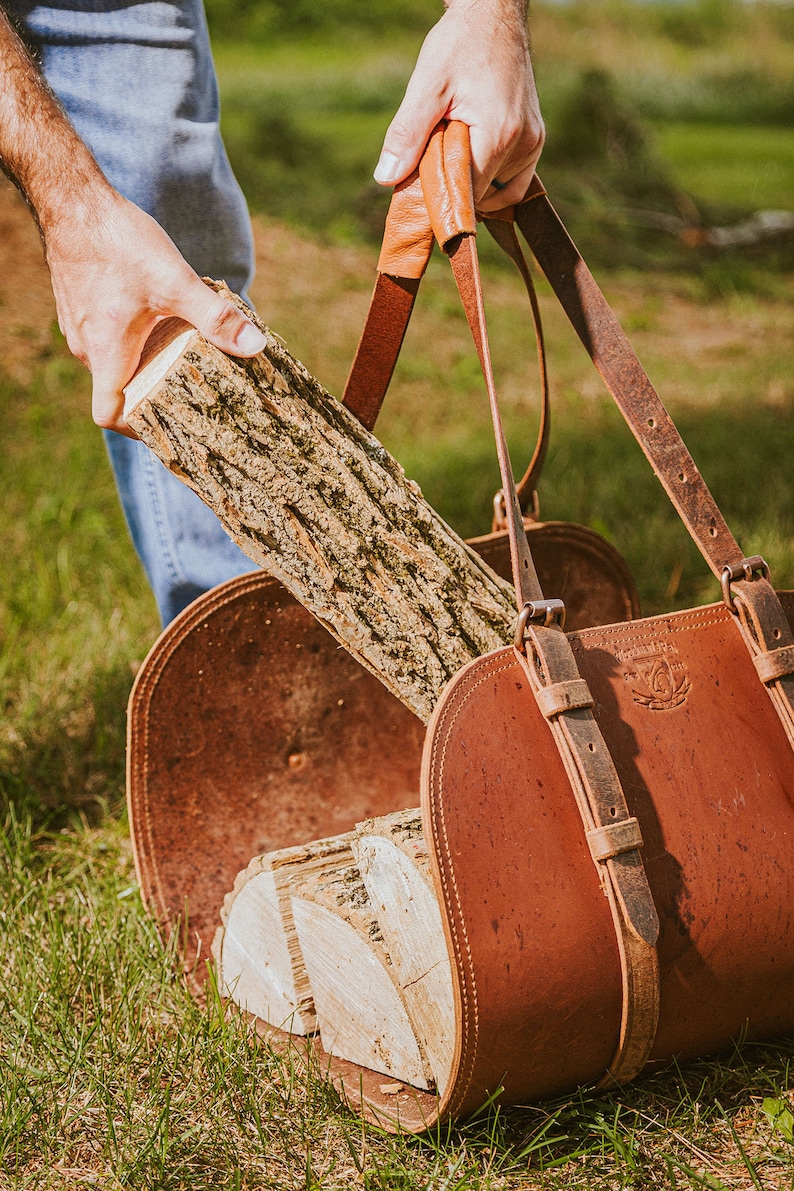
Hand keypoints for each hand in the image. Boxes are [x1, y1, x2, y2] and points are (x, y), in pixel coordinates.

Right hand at [45, 188, 265, 436]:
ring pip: (114, 364)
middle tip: (193, 397)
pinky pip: (109, 340)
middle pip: (118, 392)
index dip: (137, 430)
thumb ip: (215, 317)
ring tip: (184, 361)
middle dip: (154, 398)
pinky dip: (134, 342)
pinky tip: (162, 324)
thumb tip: (254, 347)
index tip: (169, 427)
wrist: (73, 200)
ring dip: (145, 367)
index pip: (109, 415)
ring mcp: (80, 328)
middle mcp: (88, 348)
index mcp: (106, 354)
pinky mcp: (82, 308)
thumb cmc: (117, 242)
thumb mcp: (175, 281)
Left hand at [373, 0, 543, 209]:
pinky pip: (514, 181)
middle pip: (482, 196)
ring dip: (474, 188)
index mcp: (498, 135)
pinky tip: (470, 165)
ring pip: (500, 194)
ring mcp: (533, 143)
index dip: (440, 201)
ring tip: (451, 156)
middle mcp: (522, 144)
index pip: (468, 195)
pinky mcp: (535, 139)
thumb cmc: (459, 45)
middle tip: (429, 167)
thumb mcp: (426, 86)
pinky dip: (491, 182)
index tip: (418, 197)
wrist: (492, 15)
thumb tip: (386, 178)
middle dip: (454, 190)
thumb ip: (407, 134)